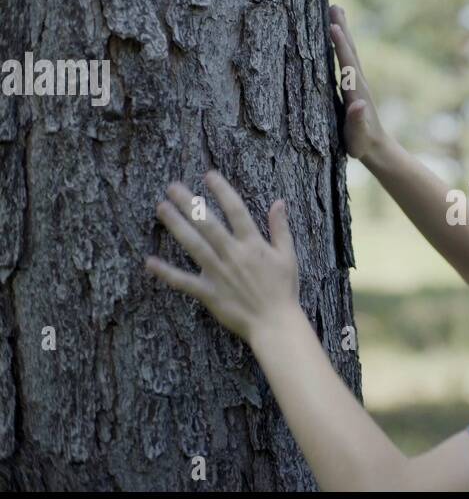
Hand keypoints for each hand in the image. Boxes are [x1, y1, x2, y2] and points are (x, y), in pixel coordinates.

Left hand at [146, 171, 300, 340]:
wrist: (275, 323)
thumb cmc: (284, 290)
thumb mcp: (288, 256)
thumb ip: (280, 229)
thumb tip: (279, 203)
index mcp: (253, 244)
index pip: (236, 210)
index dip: (222, 191)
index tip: (208, 175)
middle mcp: (233, 255)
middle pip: (208, 223)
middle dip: (189, 203)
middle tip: (173, 187)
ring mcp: (218, 273)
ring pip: (194, 245)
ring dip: (176, 225)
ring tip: (161, 208)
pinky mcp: (209, 292)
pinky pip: (184, 282)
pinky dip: (166, 273)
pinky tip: (150, 262)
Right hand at [329, 4, 388, 159]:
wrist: (377, 148)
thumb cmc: (362, 145)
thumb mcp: (358, 137)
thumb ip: (357, 121)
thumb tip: (358, 105)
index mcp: (356, 92)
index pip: (347, 65)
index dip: (340, 46)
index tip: (333, 26)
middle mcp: (358, 83)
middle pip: (350, 51)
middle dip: (342, 29)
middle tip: (335, 5)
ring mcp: (356, 82)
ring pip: (349, 52)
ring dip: (342, 31)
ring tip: (335, 10)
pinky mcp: (353, 85)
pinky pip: (345, 59)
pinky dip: (340, 44)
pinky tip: (335, 36)